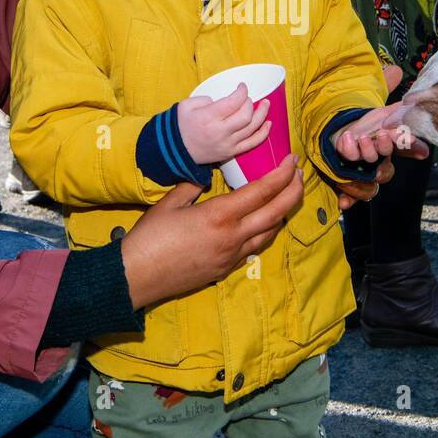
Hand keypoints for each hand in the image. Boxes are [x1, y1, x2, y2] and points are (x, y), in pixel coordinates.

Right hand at [120, 154, 302, 308]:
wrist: (138, 276)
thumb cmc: (150, 236)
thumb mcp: (170, 203)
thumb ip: (192, 185)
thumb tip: (204, 175)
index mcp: (220, 214)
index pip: (262, 191)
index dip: (282, 174)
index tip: (292, 161)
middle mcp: (233, 235)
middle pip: (277, 211)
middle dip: (293, 191)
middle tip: (299, 175)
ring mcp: (232, 255)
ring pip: (270, 231)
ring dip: (282, 212)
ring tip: (285, 196)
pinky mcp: (226, 268)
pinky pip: (255, 247)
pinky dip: (265, 231)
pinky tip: (262, 222)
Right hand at [177, 84, 271, 164]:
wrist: (174, 151)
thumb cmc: (180, 126)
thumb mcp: (186, 105)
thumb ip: (205, 98)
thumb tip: (223, 101)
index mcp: (208, 118)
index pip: (233, 102)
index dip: (242, 91)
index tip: (242, 86)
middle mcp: (220, 132)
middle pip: (246, 115)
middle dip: (250, 102)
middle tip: (247, 97)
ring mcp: (227, 144)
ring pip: (252, 128)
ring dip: (262, 114)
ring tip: (266, 104)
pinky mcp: (231, 153)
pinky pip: (252, 144)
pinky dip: (263, 133)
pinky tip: (268, 123)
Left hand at [331, 102, 408, 163]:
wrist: (352, 127)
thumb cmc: (373, 123)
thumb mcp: (388, 112)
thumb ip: (402, 110)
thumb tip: (415, 101)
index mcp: (393, 139)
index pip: (406, 144)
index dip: (411, 144)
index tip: (412, 139)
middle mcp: (381, 149)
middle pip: (387, 150)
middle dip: (386, 143)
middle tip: (384, 133)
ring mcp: (366, 153)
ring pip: (370, 156)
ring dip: (367, 147)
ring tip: (364, 137)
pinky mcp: (351, 154)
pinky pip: (351, 155)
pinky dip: (349, 147)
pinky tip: (348, 136)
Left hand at [334, 64, 428, 209]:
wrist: (332, 131)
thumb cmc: (357, 120)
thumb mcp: (369, 101)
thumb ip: (384, 87)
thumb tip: (397, 71)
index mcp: (386, 144)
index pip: (401, 147)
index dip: (398, 144)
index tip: (388, 134)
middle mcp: (378, 162)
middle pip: (384, 169)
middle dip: (375, 152)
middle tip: (365, 138)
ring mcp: (363, 174)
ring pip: (369, 185)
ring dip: (359, 172)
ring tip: (347, 150)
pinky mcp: (347, 184)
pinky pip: (352, 197)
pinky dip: (348, 198)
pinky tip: (342, 200)